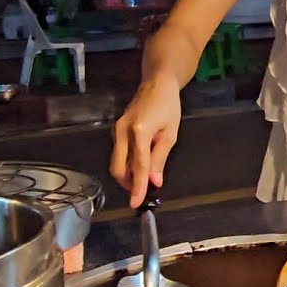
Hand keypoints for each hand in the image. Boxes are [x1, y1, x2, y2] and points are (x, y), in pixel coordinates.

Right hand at [110, 76, 181, 207]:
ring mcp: (116, 129)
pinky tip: (139, 165)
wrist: (157, 83)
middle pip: (118, 167)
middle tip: (140, 193)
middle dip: (127, 184)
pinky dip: (126, 163)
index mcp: (139, 131)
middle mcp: (122, 131)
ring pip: (116, 161)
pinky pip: (118, 152)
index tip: (136, 203)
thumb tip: (155, 181)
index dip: (137, 186)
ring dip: (127, 174)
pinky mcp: (116, 130)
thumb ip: (160, 158)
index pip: (137, 166)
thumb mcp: (170, 133)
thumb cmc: (168, 105)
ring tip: (143, 179)